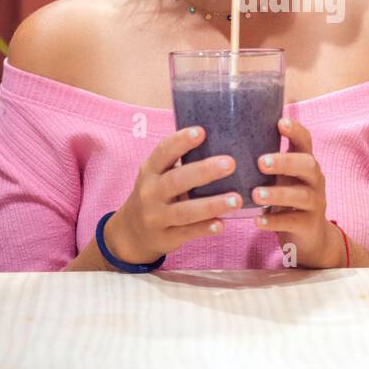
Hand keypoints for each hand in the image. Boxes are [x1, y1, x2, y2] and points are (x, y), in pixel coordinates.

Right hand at [104, 127, 240, 265]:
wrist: (131, 233)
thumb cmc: (155, 194)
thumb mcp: (158, 176)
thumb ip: (179, 162)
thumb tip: (219, 139)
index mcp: (150, 171)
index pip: (163, 152)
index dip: (181, 141)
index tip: (201, 131)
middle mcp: (150, 192)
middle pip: (177, 180)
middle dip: (204, 171)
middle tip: (230, 163)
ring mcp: (156, 217)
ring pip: (184, 211)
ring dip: (211, 204)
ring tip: (236, 200)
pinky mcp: (165, 237)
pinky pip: (186, 233)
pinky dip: (204, 228)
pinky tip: (221, 224)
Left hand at [251, 116, 345, 269]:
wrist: (309, 237)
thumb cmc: (286, 199)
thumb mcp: (281, 178)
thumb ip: (265, 162)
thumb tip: (227, 138)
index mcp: (304, 163)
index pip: (305, 141)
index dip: (295, 130)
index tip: (280, 122)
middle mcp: (314, 180)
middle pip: (308, 165)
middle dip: (285, 162)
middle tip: (261, 162)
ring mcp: (315, 203)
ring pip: (302, 195)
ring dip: (278, 194)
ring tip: (256, 195)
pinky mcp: (310, 225)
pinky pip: (294, 222)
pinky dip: (275, 221)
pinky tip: (257, 221)